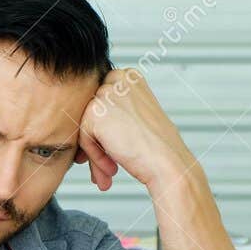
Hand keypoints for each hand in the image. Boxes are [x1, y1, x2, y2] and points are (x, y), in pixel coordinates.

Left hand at [75, 68, 197, 191]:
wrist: (167, 162)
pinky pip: (83, 138)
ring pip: (86, 127)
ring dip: (95, 154)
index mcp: (130, 76)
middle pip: (91, 114)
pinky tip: (112, 169)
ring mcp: (106, 94)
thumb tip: (86, 120)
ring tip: (110, 172)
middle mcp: (117, 79)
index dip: (103, 129)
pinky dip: (95, 157)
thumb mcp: (136, 116)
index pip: (101, 102)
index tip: (112, 150)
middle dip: (97, 143)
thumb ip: (114, 110)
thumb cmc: (156, 146)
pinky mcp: (94, 112)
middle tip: (107, 167)